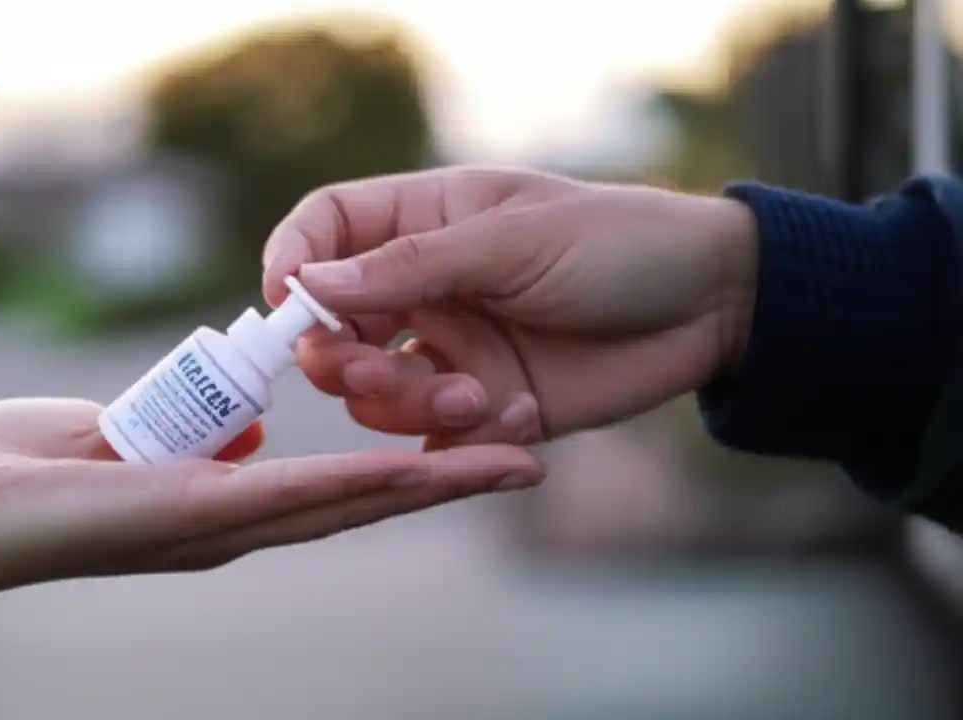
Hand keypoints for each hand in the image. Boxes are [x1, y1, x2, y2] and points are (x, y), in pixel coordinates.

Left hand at [0, 398, 541, 627]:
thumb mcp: (123, 431)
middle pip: (362, 501)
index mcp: (222, 501)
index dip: (403, 469)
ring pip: (348, 503)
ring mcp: (220, 525)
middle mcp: (235, 524)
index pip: (332, 485)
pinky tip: (419, 471)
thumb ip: (186, 427)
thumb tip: (246, 423)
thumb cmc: (18, 470)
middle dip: (446, 482)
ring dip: (431, 485)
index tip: (465, 444)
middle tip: (526, 460)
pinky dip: (359, 483)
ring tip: (509, 462)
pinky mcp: (191, 515)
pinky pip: (291, 495)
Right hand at [262, 167, 757, 448]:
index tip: (286, 304)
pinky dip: (463, 443)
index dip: (293, 263)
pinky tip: (521, 420)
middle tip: (372, 372)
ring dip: (411, 407)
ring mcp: (451, 350)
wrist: (712, 309)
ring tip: (480, 398)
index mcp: (424, 223)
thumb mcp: (513, 241)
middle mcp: (426, 289)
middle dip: (340, 360)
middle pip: (331, 328)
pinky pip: (435, 441)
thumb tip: (313, 282)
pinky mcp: (486, 407)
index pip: (326, 230)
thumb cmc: (618, 244)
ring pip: (373, 397)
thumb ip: (413, 266)